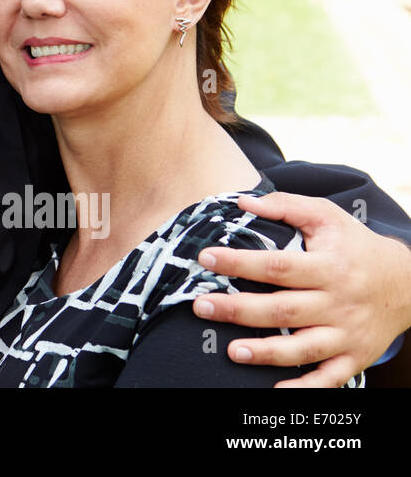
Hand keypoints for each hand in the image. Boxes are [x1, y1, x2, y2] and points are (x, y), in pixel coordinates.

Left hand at [194, 191, 410, 386]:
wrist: (407, 283)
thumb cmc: (355, 246)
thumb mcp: (327, 216)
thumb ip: (286, 205)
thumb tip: (243, 201)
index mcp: (329, 267)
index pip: (278, 267)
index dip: (240, 263)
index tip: (206, 258)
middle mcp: (338, 303)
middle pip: (283, 310)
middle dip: (239, 310)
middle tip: (201, 307)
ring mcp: (346, 334)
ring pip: (303, 348)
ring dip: (266, 352)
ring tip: (232, 351)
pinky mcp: (354, 357)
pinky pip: (329, 379)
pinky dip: (305, 388)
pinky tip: (276, 389)